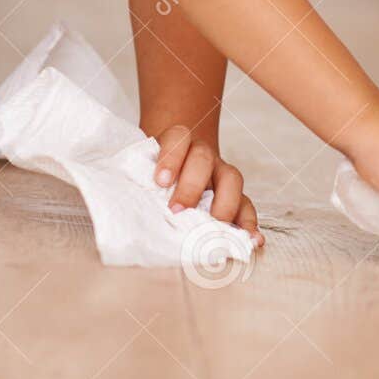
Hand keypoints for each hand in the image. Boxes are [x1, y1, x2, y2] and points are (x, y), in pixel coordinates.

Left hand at [150, 125, 263, 247]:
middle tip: (177, 210)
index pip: (178, 138)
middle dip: (191, 186)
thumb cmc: (156, 172)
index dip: (170, 157)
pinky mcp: (236, 195)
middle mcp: (203, 155)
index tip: (160, 181)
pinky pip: (247, 205)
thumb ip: (141, 179)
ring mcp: (222, 173)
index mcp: (179, 142)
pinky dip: (250, 223)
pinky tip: (251, 240)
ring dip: (224, 204)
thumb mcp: (145, 167)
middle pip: (203, 158)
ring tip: (214, 227)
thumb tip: (127, 205)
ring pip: (231, 178)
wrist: (179, 162)